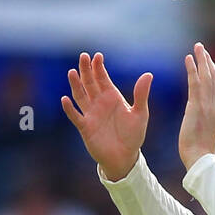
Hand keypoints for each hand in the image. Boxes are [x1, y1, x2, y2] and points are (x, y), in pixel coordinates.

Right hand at [61, 51, 151, 182]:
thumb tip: (148, 74)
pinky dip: (70, 109)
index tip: (97, 56)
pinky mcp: (85, 127)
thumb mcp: (140, 115)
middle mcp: (99, 102)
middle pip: (89, 82)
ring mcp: (91, 114)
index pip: (102, 78)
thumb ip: (141, 95)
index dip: (99, 67)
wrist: (125, 158)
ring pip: (80, 96)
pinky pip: (75, 116)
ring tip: (72, 73)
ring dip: (75, 84)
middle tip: (83, 57)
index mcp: (112, 97)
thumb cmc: (133, 136)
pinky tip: (65, 100)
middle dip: (86, 70)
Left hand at [179, 42, 214, 171]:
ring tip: (197, 47)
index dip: (213, 72)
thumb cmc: (200, 152)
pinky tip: (188, 59)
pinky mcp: (197, 107)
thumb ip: (205, 121)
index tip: (208, 61)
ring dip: (202, 60)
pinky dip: (192, 69)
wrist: (200, 159)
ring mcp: (208, 106)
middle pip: (214, 78)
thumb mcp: (206, 133)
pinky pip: (195, 83)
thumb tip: (200, 118)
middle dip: (208, 61)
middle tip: (202, 48)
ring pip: (206, 77)